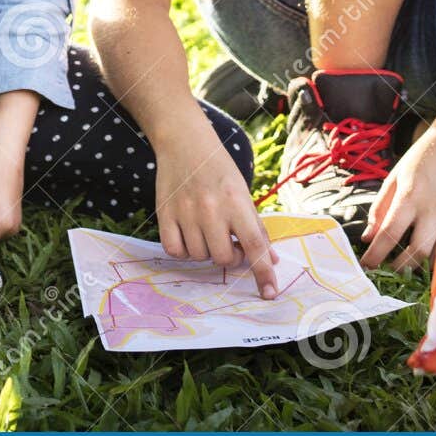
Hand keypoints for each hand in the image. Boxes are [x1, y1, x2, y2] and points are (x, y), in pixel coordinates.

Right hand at [155, 121, 278, 297]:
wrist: (184, 142)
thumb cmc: (219, 168)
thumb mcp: (243, 192)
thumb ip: (256, 227)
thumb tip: (271, 260)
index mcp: (236, 201)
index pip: (254, 244)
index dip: (263, 272)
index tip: (270, 293)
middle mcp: (211, 208)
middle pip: (224, 257)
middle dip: (230, 257)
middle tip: (230, 242)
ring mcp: (185, 212)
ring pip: (199, 257)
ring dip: (206, 252)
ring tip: (207, 231)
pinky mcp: (164, 214)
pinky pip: (175, 251)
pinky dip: (183, 250)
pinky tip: (189, 235)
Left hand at [359, 122, 435, 271]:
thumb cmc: (420, 160)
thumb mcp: (393, 178)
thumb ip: (380, 208)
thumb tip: (368, 237)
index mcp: (410, 196)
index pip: (390, 233)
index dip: (376, 253)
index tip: (365, 264)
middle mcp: (432, 209)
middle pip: (417, 252)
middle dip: (399, 266)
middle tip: (385, 267)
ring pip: (435, 254)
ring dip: (417, 262)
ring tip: (402, 259)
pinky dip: (433, 255)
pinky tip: (422, 251)